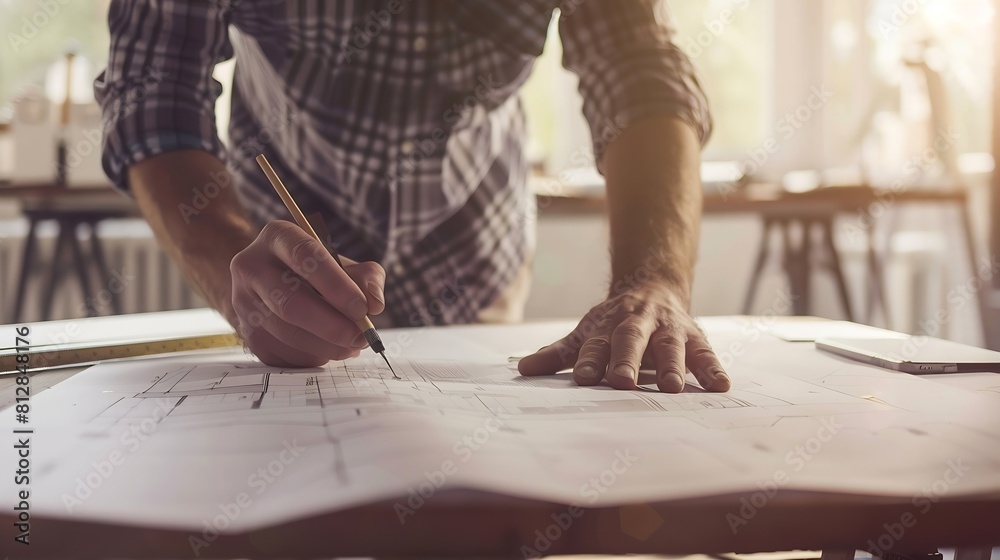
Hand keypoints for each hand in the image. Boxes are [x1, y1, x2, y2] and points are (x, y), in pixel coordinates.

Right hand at [229, 220, 384, 366]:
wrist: (269, 281)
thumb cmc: (313, 269)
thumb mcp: (343, 261)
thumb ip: (366, 277)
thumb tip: (375, 304)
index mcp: (278, 237)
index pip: (305, 256)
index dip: (336, 285)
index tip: (363, 309)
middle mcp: (252, 267)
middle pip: (290, 302)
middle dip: (331, 325)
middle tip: (360, 337)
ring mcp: (243, 303)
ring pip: (286, 333)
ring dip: (327, 346)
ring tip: (352, 345)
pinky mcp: (247, 334)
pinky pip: (282, 354)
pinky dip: (313, 357)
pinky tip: (329, 350)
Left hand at [517, 282, 730, 391]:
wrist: (653, 286)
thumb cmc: (614, 322)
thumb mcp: (585, 333)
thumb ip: (558, 354)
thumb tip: (523, 370)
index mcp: (607, 327)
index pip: (595, 344)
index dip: (589, 360)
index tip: (583, 378)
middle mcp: (637, 324)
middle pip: (630, 340)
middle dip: (626, 360)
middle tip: (622, 382)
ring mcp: (667, 329)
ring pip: (669, 345)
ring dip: (671, 364)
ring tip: (670, 386)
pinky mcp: (694, 337)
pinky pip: (705, 353)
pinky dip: (712, 369)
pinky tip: (719, 386)